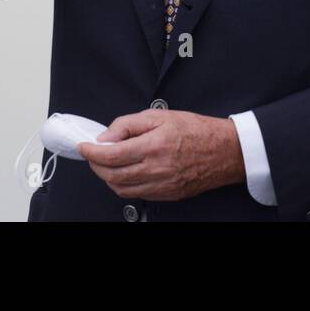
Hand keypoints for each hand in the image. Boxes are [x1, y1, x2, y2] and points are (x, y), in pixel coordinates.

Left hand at [78, 110, 246, 201]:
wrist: (224, 151)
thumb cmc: (196, 130)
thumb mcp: (160, 115)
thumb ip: (128, 124)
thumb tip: (106, 136)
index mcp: (153, 146)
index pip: (111, 155)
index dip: (91, 152)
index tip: (84, 146)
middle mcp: (156, 169)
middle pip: (112, 175)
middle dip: (95, 166)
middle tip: (92, 155)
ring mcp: (161, 185)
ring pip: (121, 189)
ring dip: (107, 178)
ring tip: (106, 164)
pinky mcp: (167, 194)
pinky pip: (136, 195)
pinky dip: (123, 186)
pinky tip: (124, 174)